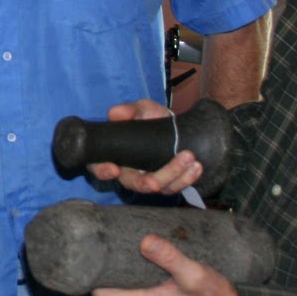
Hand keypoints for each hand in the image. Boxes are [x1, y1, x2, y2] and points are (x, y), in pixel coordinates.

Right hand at [84, 100, 203, 195]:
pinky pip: (176, 186)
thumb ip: (129, 109)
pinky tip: (196, 167)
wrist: (173, 124)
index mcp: (114, 154)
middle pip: (134, 183)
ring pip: (159, 187)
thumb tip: (115, 113)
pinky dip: (187, 178)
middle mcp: (129, 171)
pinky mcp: (167, 183)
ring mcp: (149, 178)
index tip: (114, 168)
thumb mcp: (140, 109)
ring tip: (189, 158)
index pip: (99, 167)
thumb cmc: (150, 117)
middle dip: (149, 181)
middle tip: (159, 177)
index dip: (103, 171)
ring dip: (174, 175)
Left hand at [91, 234, 238, 295]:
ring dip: (118, 269)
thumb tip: (145, 240)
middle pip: (110, 290)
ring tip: (112, 244)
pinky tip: (138, 253)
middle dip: (101, 271)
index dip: (89, 279)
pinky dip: (134, 271)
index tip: (83, 257)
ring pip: (125, 287)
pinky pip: (139, 284)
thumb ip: (168, 257)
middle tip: (96, 244)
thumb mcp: (191, 273)